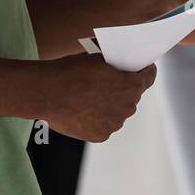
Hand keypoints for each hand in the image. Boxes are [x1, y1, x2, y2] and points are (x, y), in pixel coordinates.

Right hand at [41, 53, 155, 141]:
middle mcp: (128, 106)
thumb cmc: (69, 72)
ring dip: (109, 107)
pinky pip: (104, 125)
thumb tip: (119, 68)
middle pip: (132, 97)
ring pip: (117, 113)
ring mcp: (114, 123)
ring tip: (89, 99)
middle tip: (106, 85)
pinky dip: (97, 120)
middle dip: (122, 91)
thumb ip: (115, 66)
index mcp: (132, 85)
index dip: (144, 71)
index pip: (149, 77)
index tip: (140, 70)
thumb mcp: (97, 59)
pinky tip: (82, 111)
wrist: (45, 92)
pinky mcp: (100, 135)